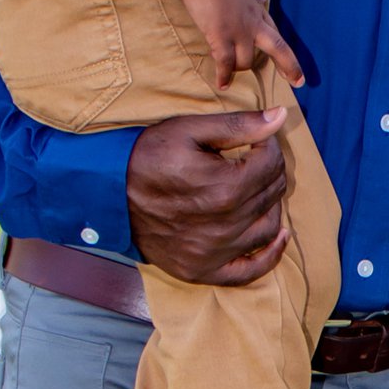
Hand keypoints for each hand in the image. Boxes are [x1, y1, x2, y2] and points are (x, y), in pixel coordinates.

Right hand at [127, 107, 289, 284]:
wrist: (108, 193)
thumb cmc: (147, 157)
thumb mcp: (189, 130)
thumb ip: (238, 125)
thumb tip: (280, 117)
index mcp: (225, 187)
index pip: (272, 164)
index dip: (268, 147)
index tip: (255, 142)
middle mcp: (225, 225)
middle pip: (272, 194)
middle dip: (269, 172)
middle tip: (254, 162)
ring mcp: (214, 252)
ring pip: (268, 227)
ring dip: (270, 205)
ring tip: (256, 190)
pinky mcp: (203, 270)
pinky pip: (250, 271)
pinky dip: (270, 255)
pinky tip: (277, 236)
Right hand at [164, 0, 304, 93]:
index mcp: (258, 10)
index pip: (276, 35)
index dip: (287, 54)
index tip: (297, 71)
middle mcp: (253, 22)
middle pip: (277, 48)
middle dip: (288, 66)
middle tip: (296, 82)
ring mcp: (239, 30)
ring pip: (246, 60)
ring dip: (238, 69)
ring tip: (230, 73)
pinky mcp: (220, 34)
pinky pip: (225, 62)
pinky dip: (223, 75)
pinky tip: (222, 84)